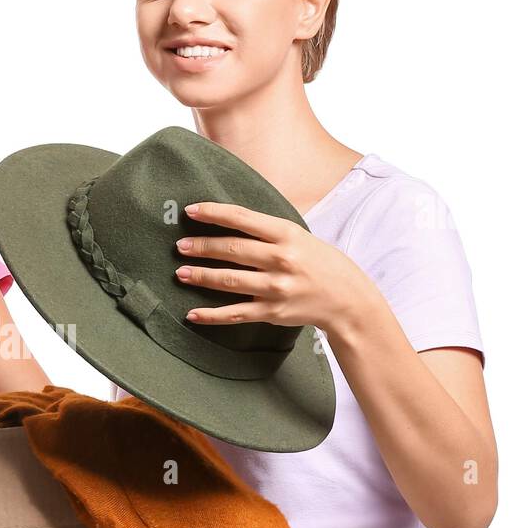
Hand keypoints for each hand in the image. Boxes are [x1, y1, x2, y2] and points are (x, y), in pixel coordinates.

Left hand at [174, 200, 374, 335]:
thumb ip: (268, 231)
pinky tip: (192, 314)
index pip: (243, 219)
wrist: (348, 300)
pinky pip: (235, 313)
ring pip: (229, 280)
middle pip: (232, 249)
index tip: (190, 211)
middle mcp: (281, 259)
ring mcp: (276, 287)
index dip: (214, 213)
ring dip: (201, 276)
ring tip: (181, 273)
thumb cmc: (321, 263)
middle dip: (201, 246)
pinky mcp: (272, 312)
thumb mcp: (300, 236)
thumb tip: (229, 220)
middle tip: (179, 246)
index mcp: (287, 234)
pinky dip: (211, 315)